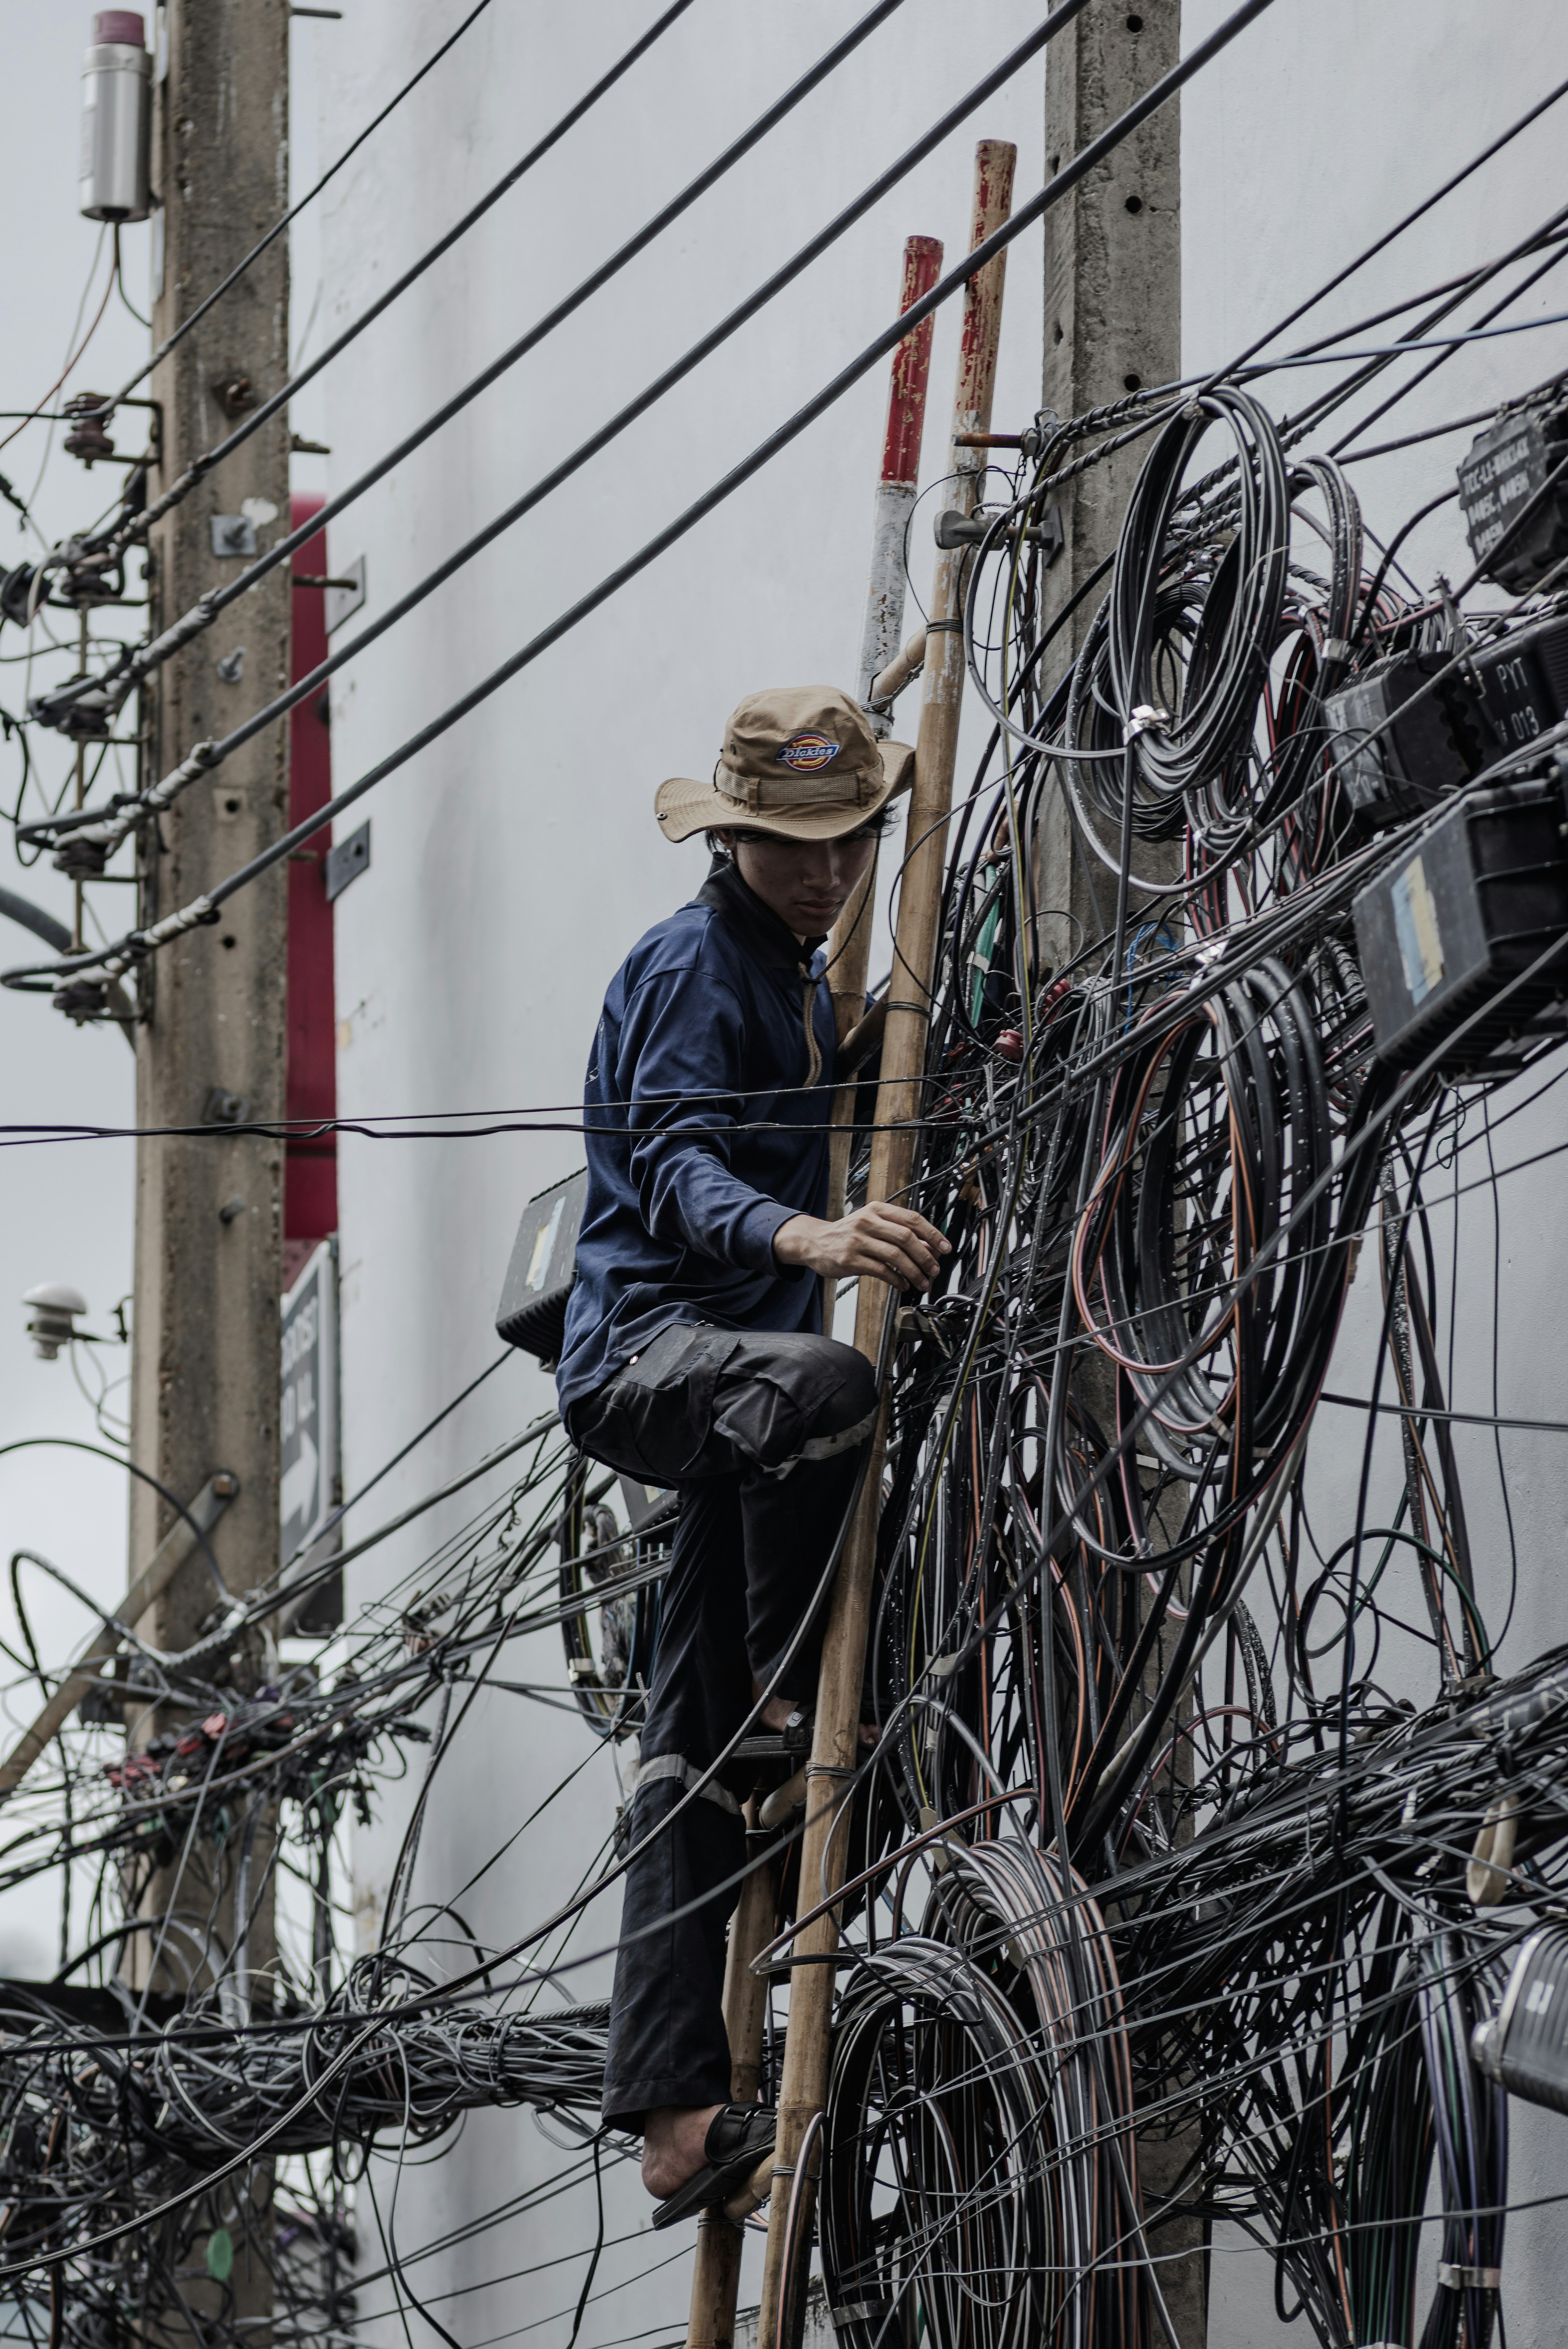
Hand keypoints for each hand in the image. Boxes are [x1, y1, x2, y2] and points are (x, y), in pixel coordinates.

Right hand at [773, 1202, 950, 1292]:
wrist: (814, 1241)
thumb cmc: (848, 1234)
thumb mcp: (873, 1225)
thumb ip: (899, 1232)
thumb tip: (930, 1247)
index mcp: (877, 1209)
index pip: (912, 1219)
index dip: (933, 1234)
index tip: (945, 1248)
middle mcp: (867, 1221)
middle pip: (906, 1237)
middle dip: (925, 1256)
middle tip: (934, 1270)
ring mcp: (857, 1240)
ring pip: (895, 1255)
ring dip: (914, 1272)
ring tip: (922, 1282)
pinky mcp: (850, 1259)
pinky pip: (881, 1270)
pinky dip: (896, 1279)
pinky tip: (902, 1285)